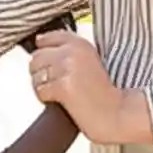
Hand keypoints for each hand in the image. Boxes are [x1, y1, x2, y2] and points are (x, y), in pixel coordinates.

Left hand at [28, 30, 144, 144]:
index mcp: (80, 43)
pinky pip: (39, 90)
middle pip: (36, 57)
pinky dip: (45, 99)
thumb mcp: (90, 61)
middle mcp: (72, 52)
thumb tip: (39, 44)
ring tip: (58, 94)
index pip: (47, 38)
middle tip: (54, 84)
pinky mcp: (62, 86)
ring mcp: (67, 68)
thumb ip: (69, 52)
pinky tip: (59, 102)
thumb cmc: (106, 93)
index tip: (48, 63)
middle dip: (40, 72)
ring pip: (35, 74)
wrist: (118, 114)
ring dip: (42, 86)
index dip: (44, 52)